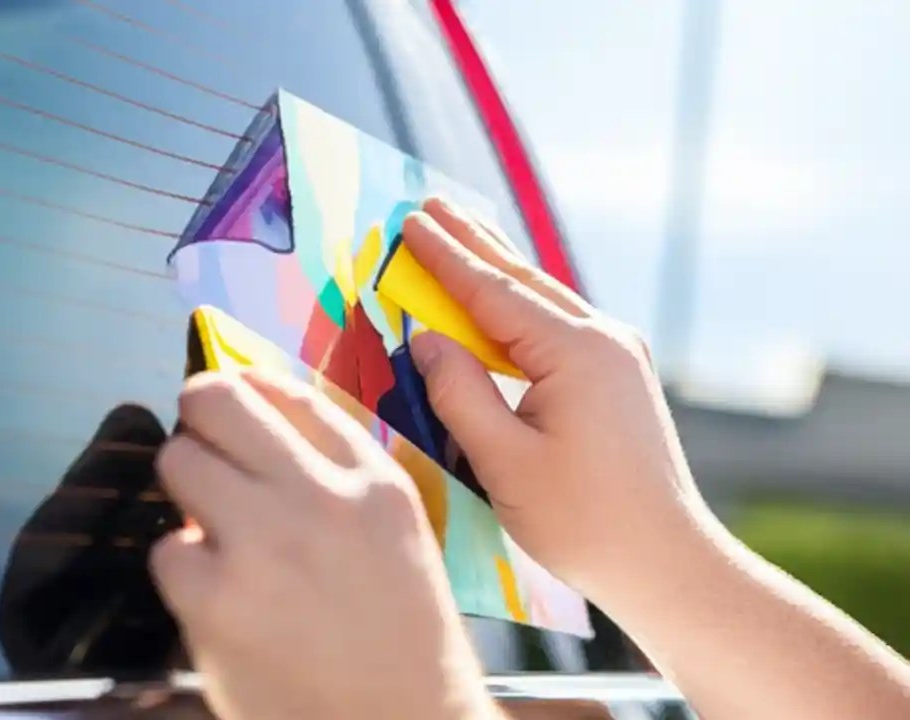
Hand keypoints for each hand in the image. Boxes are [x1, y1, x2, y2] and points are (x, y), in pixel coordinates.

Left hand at [150, 370, 495, 719]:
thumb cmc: (401, 634)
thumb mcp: (396, 529)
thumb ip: (338, 462)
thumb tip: (256, 394)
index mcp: (372, 479)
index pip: (283, 390)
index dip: (243, 393)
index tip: (233, 416)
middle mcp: (319, 498)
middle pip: (211, 401)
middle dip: (200, 428)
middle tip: (210, 466)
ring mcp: (263, 546)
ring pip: (176, 462)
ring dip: (188, 495)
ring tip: (219, 536)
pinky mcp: (215, 603)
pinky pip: (165, 551)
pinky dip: (185, 572)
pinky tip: (221, 597)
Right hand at [404, 198, 716, 604]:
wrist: (666, 562)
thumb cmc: (584, 521)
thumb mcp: (504, 461)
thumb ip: (460, 392)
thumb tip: (426, 340)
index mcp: (576, 352)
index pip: (493, 292)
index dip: (444, 258)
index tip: (408, 223)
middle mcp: (604, 339)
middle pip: (523, 279)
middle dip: (473, 241)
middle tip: (429, 205)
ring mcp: (618, 356)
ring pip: (543, 299)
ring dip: (497, 268)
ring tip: (459, 233)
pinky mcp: (620, 377)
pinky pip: (559, 325)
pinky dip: (520, 304)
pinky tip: (502, 297)